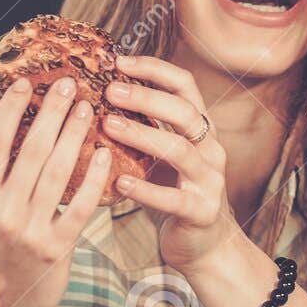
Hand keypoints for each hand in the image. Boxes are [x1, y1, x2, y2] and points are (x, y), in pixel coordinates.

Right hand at [0, 75, 111, 306]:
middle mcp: (1, 211)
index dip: (9, 111)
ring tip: (88, 108)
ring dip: (73, 135)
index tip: (24, 83)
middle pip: (29, 151)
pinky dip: (93, 179)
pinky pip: (79, 206)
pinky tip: (104, 155)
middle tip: (68, 83)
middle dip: (50, 113)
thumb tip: (6, 132)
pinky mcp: (56, 248)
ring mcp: (29, 230)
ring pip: (56, 172)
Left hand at [100, 54, 237, 272]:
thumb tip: (95, 98)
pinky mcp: (202, 212)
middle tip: (110, 90)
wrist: (205, 246)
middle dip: (147, 97)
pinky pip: (174, 199)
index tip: (119, 60)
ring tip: (108, 125)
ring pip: (180, 150)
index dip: (154, 69)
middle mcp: (210, 149)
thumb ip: (143, 130)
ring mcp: (210, 181)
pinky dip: (146, 190)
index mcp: (200, 130)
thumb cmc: (175, 194)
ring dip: (142, 134)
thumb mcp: (162, 157)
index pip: (184, 86)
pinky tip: (120, 183)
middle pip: (184, 111)